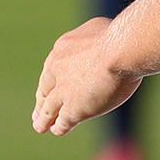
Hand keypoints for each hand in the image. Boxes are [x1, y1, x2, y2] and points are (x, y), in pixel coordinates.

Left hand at [32, 18, 140, 136]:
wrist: (121, 50)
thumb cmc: (120, 36)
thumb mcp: (100, 29)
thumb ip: (93, 39)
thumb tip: (101, 43)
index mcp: (62, 50)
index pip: (52, 68)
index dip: (50, 80)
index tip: (48, 87)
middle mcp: (57, 70)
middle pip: (45, 89)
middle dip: (41, 101)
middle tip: (37, 112)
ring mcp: (64, 91)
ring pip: (48, 109)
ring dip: (44, 119)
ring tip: (41, 127)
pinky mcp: (74, 109)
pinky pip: (63, 122)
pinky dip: (59, 126)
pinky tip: (58, 130)